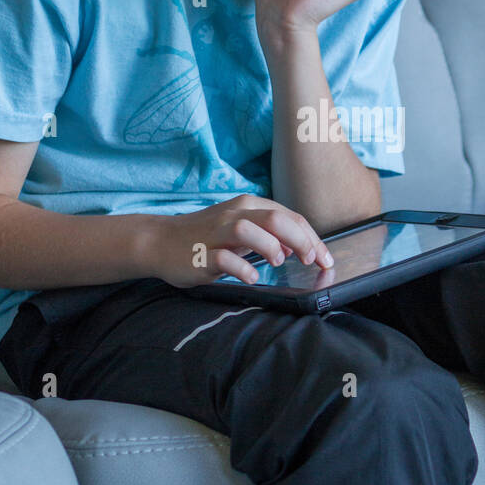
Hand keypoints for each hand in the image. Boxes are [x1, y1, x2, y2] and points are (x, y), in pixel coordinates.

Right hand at [140, 194, 333, 287]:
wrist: (160, 241)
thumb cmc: (205, 237)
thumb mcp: (240, 229)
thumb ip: (268, 234)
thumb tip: (297, 248)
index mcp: (247, 206)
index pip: (290, 217)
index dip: (312, 238)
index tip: (325, 259)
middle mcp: (234, 214)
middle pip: (276, 219)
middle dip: (301, 241)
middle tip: (310, 261)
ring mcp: (216, 233)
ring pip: (250, 230)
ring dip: (271, 247)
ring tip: (278, 263)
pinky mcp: (201, 254)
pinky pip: (225, 259)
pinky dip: (243, 269)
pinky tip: (252, 278)